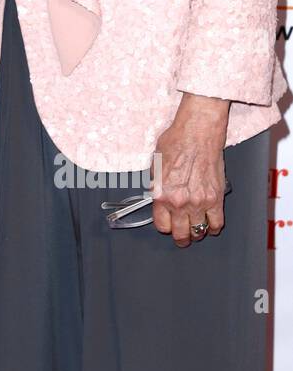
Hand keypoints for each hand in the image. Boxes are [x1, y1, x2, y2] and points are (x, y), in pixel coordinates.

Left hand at [150, 93, 229, 246]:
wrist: (197, 133)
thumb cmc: (176, 142)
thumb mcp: (155, 165)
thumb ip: (157, 186)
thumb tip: (158, 197)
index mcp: (161, 194)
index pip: (161, 225)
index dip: (164, 226)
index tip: (167, 225)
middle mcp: (180, 202)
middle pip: (180, 233)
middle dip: (180, 237)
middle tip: (182, 236)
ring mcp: (199, 202)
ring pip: (199, 231)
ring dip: (197, 233)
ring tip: (196, 231)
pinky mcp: (216, 198)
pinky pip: (216, 223)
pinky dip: (213, 227)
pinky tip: (210, 225)